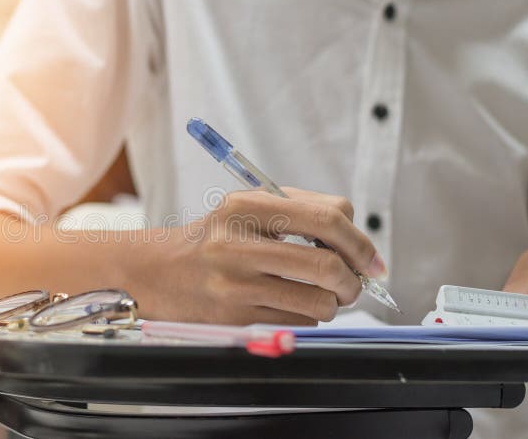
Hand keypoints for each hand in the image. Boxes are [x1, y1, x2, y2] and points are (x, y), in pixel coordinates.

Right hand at [132, 187, 386, 325]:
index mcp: (248, 207)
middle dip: (352, 281)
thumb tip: (359, 244)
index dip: (360, 242)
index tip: (371, 260)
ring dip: (331, 303)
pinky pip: (296, 321)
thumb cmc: (212, 240)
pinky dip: (306, 316)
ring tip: (320, 296)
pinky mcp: (234, 315)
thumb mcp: (248, 209)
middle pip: (327, 264)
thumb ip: (301, 211)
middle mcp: (239, 243)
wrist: (156, 272)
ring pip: (316, 301)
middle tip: (352, 285)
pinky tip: (289, 305)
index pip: (327, 217)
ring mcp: (235, 283)